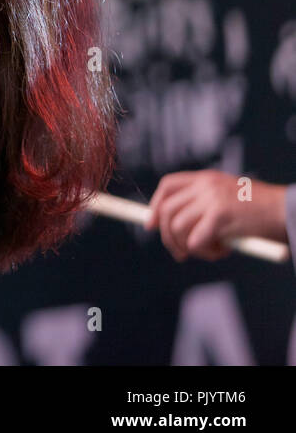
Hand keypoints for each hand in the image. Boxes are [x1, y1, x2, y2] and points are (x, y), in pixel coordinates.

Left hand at [145, 170, 286, 260]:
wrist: (290, 212)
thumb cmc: (262, 212)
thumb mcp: (228, 200)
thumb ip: (203, 206)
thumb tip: (170, 228)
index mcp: (206, 178)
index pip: (168, 186)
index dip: (155, 206)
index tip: (151, 226)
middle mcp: (205, 185)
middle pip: (166, 210)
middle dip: (167, 236)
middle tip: (181, 254)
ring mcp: (211, 199)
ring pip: (176, 228)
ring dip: (190, 247)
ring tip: (214, 250)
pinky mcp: (220, 216)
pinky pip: (194, 241)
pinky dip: (205, 252)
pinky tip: (224, 251)